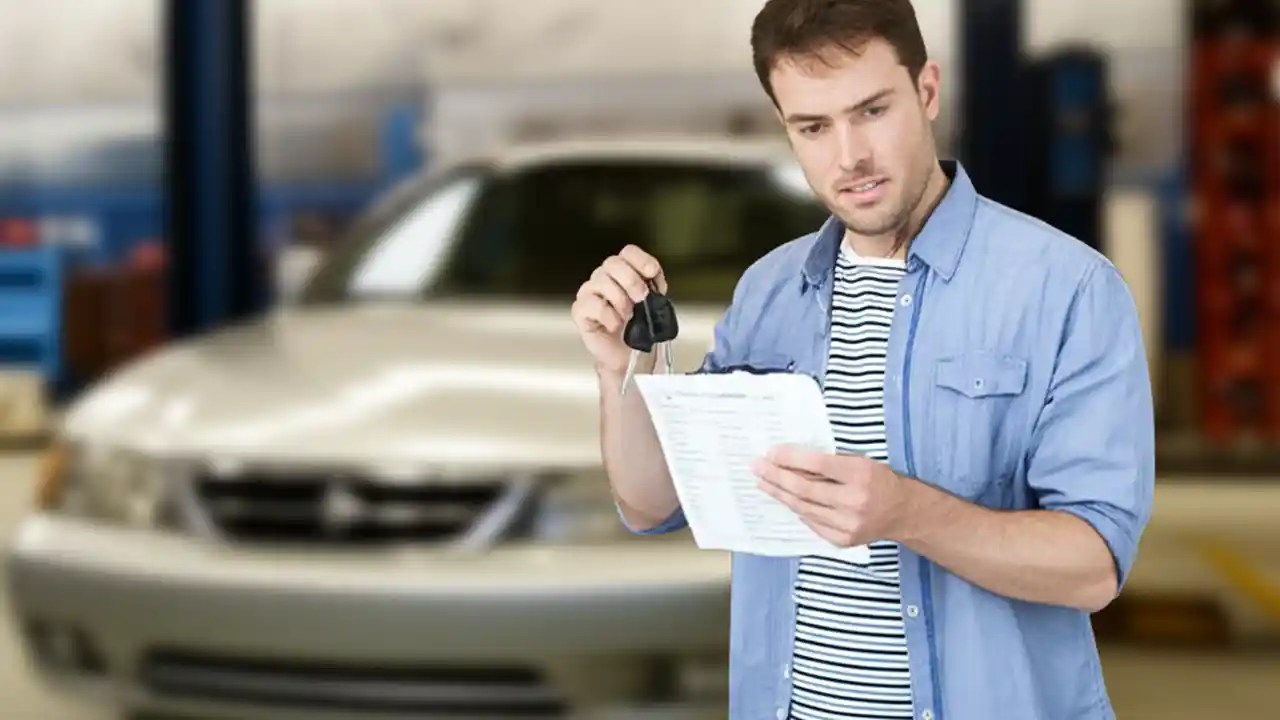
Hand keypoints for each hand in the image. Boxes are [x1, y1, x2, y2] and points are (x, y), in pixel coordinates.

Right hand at [571, 245, 667, 374]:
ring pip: (602, 281)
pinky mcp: (580, 311)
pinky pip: (592, 304)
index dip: (641, 260)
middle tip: (642, 299)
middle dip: (632, 281)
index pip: (628, 253)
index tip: (652, 273)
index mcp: (623, 271)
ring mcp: (589, 292)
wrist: (629, 355)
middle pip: (613, 263)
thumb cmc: (639, 327)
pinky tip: (616, 325)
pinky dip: (609, 316)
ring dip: (621, 300)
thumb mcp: (655, 303)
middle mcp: (604, 277)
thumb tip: (654, 280)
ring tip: (629, 316)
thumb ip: (655, 287)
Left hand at [752, 445, 913, 547]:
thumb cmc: (878, 480)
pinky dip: (797, 509)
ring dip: (780, 494)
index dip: (790, 459)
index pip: (818, 464)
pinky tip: (785, 499)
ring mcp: (847, 524)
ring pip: (803, 508)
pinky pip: (811, 522)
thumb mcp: (859, 462)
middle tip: (757, 467)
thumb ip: (828, 463)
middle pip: (805, 489)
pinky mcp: (843, 540)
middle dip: (776, 477)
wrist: (902, 512)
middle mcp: (854, 501)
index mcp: (860, 475)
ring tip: (763, 482)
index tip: (770, 453)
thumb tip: (788, 461)